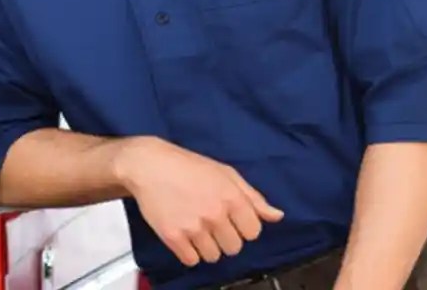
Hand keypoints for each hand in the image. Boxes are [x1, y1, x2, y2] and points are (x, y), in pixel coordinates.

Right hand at [116, 137, 283, 265]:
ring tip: (196, 227)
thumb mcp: (226, 174)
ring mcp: (193, 227)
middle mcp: (214, 214)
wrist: (149, 165)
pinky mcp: (173, 236)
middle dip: (225, 238)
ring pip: (213, 257)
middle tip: (210, 222)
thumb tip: (277, 216)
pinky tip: (184, 234)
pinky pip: (191, 260)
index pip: (253, 233)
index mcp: (231, 198)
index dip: (243, 227)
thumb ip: (253, 198)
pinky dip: (188, 252)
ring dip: (206, 246)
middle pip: (234, 248)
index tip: (231, 220)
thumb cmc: (188, 166)